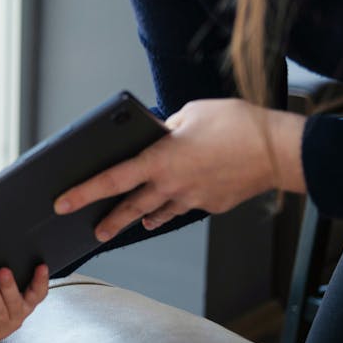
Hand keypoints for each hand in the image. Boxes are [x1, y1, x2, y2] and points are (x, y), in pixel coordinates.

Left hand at [0, 265, 48, 342]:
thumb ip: (6, 277)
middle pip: (16, 302)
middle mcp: (17, 316)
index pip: (38, 293)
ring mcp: (4, 327)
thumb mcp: (2, 288)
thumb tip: (6, 256)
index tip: (41, 267)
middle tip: (3, 272)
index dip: (41, 281)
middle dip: (9, 286)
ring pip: (0, 312)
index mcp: (25, 303)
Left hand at [54, 99, 305, 240]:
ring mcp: (192, 198)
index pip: (112, 179)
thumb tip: (160, 134)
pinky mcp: (212, 204)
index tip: (63, 203)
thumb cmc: (238, 125)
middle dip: (109, 220)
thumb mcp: (193, 113)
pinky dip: (173, 208)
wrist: (280, 151)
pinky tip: (167, 208)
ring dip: (139, 217)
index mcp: (160, 159)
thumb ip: (169, 126)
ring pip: (158, 212)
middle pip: (130, 207)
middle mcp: (172, 184)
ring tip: (126, 223)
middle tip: (93, 230)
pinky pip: (185, 208)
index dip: (83, 192)